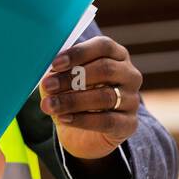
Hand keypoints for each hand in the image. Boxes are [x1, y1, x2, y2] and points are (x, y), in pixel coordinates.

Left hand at [39, 36, 141, 158]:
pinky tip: (63, 118)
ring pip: (105, 97)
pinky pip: (107, 121)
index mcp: (116, 55)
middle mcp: (129, 75)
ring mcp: (132, 99)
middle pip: (106, 69)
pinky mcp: (129, 123)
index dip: (79, 53)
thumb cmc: (73, 94)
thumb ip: (59, 71)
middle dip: (72, 78)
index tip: (54, 64)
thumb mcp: (64, 79)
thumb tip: (48, 74)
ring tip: (48, 105)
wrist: (84, 132)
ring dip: (72, 100)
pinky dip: (82, 120)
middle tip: (47, 86)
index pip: (103, 46)